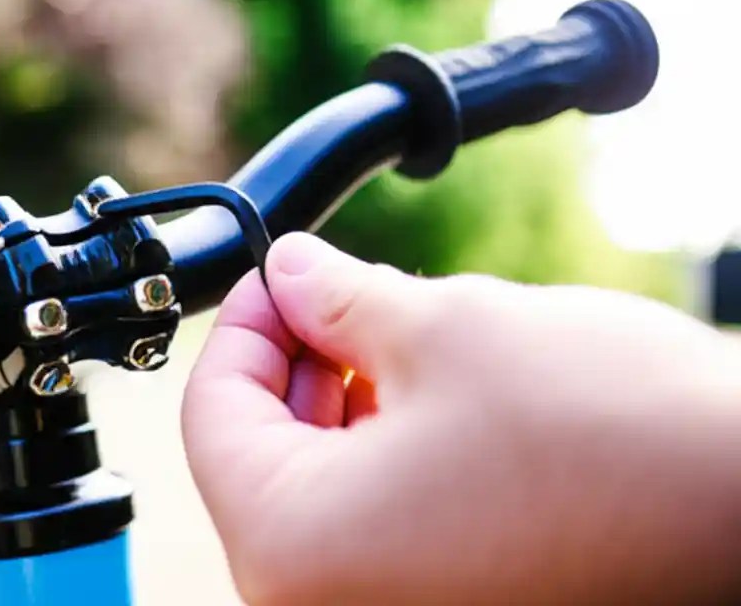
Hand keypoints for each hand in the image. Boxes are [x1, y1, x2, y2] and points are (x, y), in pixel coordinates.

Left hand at [183, 232, 740, 604]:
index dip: (245, 326)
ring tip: (399, 343)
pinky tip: (434, 404)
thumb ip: (336, 299)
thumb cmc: (608, 431)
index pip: (213, 419)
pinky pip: (378, 535)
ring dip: (344, 409)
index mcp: (294, 549)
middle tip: (341, 298)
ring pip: (322, 496)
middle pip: (263, 460)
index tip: (280, 276)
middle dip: (299, 365)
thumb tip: (291, 272)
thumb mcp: (443, 328)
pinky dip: (386, 464)